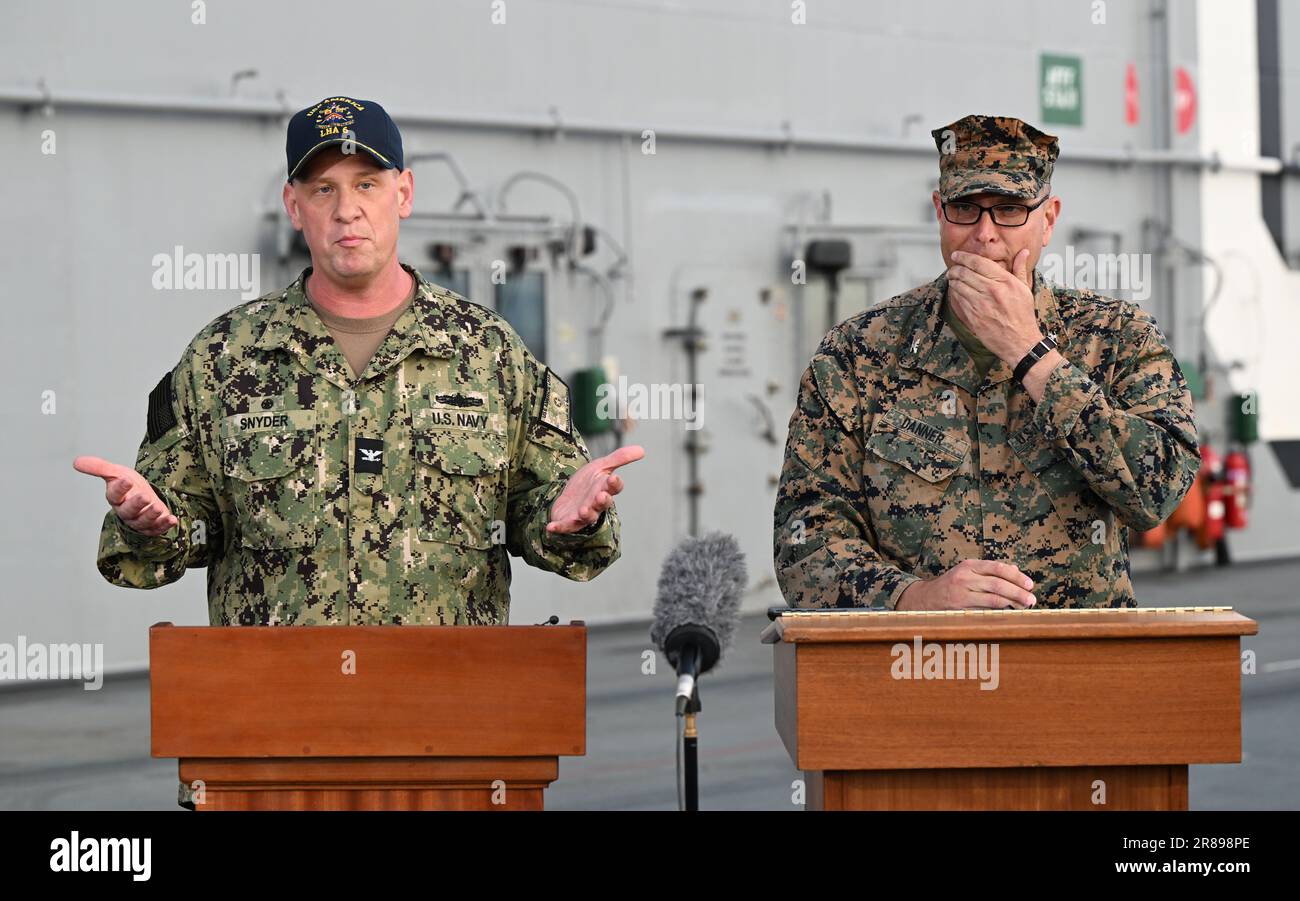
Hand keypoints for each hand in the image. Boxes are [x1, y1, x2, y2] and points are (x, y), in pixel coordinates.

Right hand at [73, 455, 177, 536]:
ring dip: (151, 515)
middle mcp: (127, 511)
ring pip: (143, 521)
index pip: (114, 495)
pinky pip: (158, 528)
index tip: (127, 480)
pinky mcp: (153, 526)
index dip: (120, 488)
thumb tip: (76, 461)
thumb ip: (99, 467)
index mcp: (116, 498)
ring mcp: (140, 520)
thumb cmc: (130, 486)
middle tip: (145, 496)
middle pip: (129, 511)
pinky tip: (172, 519)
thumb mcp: (117, 472)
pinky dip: (165, 525)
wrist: (146, 497)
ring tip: (158, 507)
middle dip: (137, 504)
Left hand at [546, 445, 644, 533]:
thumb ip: (619, 458)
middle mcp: (596, 503)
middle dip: (602, 501)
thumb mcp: (601, 466)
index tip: (613, 478)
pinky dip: (559, 528)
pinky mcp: (567, 521)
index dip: (614, 484)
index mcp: (605, 489)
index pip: (614, 488)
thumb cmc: (587, 484)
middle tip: (601, 496)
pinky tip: (551, 527)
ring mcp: (582, 514)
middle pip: (602, 504)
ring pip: (587, 517)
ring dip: (586, 514)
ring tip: (584, 510)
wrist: (567, 496)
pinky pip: (564, 526)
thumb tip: (642, 450)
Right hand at [896, 559, 1036, 609]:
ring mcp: (961, 593)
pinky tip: (1009, 614)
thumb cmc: (951, 585)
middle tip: (1032, 599)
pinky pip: (984, 610)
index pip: (997, 567)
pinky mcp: (959, 608)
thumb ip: (990, 571)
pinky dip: (999, 612)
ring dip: (1012, 603)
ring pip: (993, 598)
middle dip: (1018, 592)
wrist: (924, 599)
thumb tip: (1015, 571)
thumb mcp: (968, 572)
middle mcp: (964, 577)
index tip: (1030, 584)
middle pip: (997, 584)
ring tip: (1025, 607)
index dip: (1016, 576)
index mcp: (969, 565)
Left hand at [946, 248, 1042, 364]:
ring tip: (952, 278)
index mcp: (1005, 281)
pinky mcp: (973, 317)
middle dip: (955, 268)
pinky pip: (958, 300)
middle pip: (965, 273)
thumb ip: (1020, 269)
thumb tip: (1024, 252)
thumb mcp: (1025, 290)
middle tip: (953, 267)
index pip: (979, 263)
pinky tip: (955, 291)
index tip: (957, 255)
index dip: (964, 257)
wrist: (1020, 342)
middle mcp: (992, 291)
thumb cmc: (1023, 316)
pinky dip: (954, 293)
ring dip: (952, 280)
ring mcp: (981, 304)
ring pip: (959, 285)